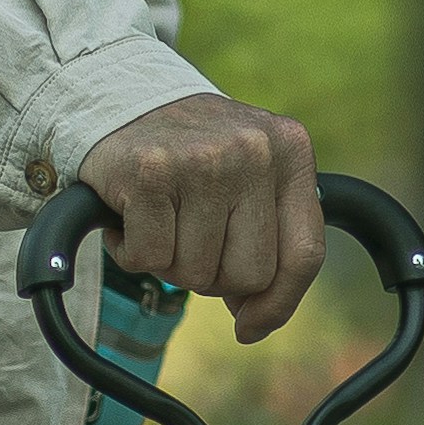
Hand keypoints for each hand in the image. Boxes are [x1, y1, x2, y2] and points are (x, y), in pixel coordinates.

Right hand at [79, 98, 323, 340]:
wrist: (118, 98)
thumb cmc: (191, 154)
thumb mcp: (250, 174)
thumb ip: (269, 236)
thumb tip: (255, 320)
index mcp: (291, 152)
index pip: (305, 255)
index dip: (278, 305)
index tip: (249, 326)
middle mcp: (254, 151)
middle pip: (248, 275)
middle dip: (213, 276)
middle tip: (190, 239)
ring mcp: (202, 160)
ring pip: (196, 272)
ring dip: (169, 262)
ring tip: (160, 219)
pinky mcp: (149, 172)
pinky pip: (149, 258)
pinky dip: (132, 252)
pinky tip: (131, 217)